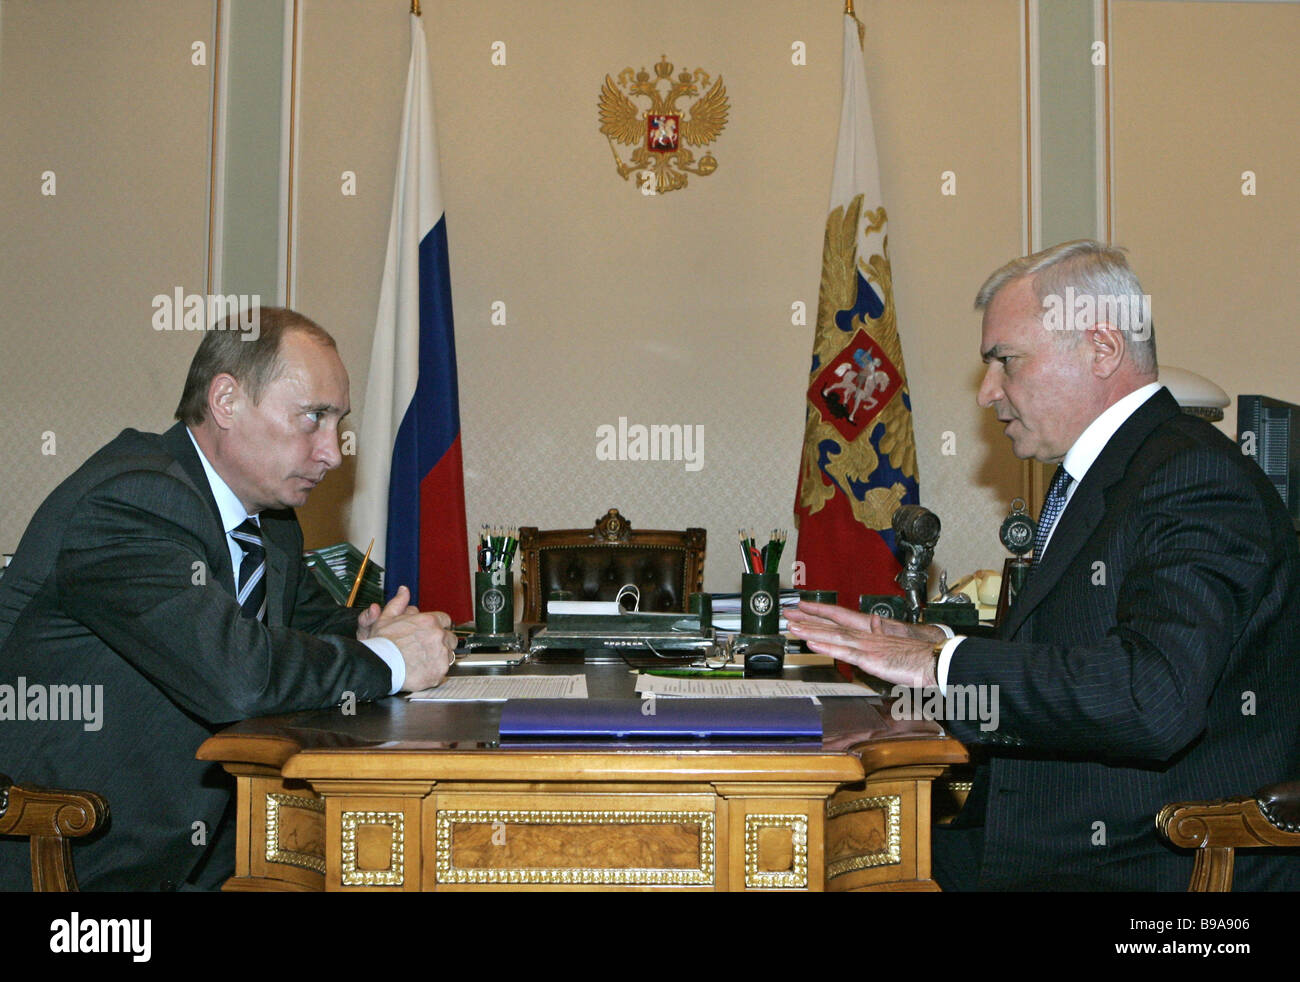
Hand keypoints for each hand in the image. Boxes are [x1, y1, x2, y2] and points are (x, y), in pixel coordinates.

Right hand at [356, 586, 455, 689]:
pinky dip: (435, 672)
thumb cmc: (381, 644)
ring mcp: (441, 654)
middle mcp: (438, 636)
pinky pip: (443, 671)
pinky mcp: (439, 671)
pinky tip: (422, 671)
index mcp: (429, 621)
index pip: (445, 620)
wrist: (379, 666)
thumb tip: (403, 590)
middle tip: (426, 649)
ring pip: (448, 655)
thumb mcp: (387, 618)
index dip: (438, 627)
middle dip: (441, 643)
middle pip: (450, 638)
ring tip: (422, 661)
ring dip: (439, 658)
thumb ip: (398, 603)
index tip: (430, 633)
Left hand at [784, 601, 940, 687]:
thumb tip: (874, 630)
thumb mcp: (898, 643)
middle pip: (832, 624)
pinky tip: (811, 642)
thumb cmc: (921, 655)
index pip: (841, 617)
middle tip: (788, 614)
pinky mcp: (870, 658)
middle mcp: (867, 634)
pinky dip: (826, 646)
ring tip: (792, 626)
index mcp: (873, 630)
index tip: (804, 607)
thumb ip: (882, 638)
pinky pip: (844, 652)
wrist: (936, 660)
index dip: (821, 612)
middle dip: (808, 619)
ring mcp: (867, 645)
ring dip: (811, 630)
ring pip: (834, 635)